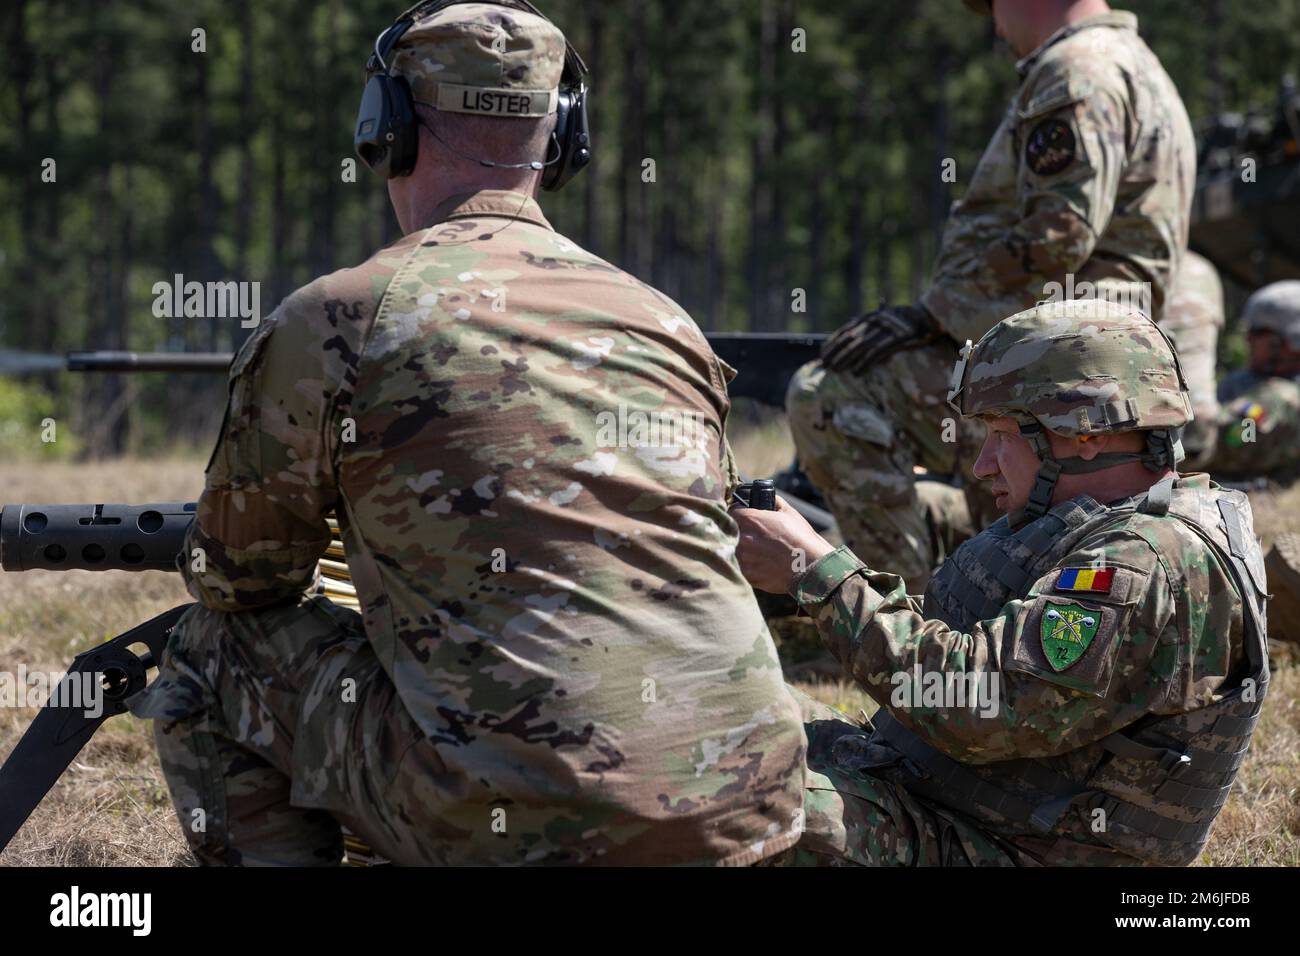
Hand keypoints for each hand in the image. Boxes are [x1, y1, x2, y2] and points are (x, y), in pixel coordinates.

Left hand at [732, 496, 835, 593]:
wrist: (811, 566)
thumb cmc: (801, 538)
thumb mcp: (788, 513)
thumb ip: (774, 502)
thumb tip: (768, 497)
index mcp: (749, 519)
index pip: (730, 512)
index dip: (737, 515)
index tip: (743, 519)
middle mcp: (741, 538)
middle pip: (729, 532)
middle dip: (737, 533)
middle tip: (753, 538)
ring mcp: (742, 559)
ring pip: (733, 551)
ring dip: (741, 550)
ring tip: (758, 553)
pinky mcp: (747, 576)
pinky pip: (740, 568)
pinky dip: (747, 566)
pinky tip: (761, 565)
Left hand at [820, 303, 938, 374]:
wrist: (927, 317)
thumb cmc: (902, 319)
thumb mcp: (882, 315)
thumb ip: (867, 322)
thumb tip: (849, 325)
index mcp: (869, 317)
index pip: (845, 331)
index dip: (831, 343)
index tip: (821, 354)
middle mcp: (874, 322)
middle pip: (849, 339)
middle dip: (835, 353)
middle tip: (824, 365)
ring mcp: (885, 330)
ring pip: (860, 347)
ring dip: (846, 360)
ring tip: (835, 370)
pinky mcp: (897, 339)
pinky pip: (877, 353)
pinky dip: (865, 363)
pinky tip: (856, 373)